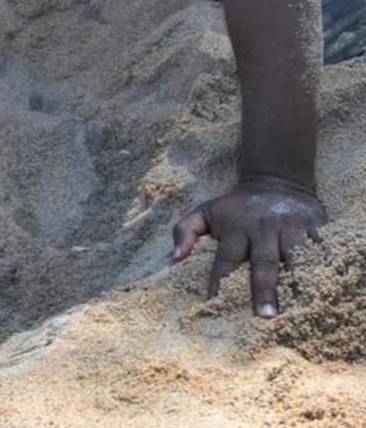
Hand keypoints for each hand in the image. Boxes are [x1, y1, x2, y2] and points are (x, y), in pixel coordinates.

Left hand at [172, 176, 326, 316]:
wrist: (275, 180)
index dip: (220, 280)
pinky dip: (321, 269)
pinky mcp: (315, 227)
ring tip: (299, 309)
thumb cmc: (236, 206)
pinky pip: (320, 251)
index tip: (215, 304)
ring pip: (295, 259)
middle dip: (263, 289)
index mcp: (236, 227)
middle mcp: (263, 228)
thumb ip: (185, 230)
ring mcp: (291, 228)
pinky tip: (322, 289)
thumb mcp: (206, 210)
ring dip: (297, 283)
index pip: (226, 259)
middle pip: (263, 262)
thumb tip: (174, 258)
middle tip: (264, 316)